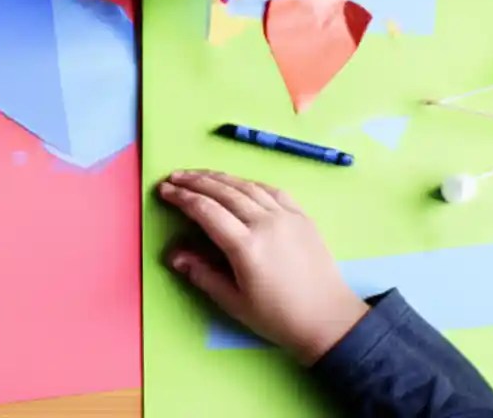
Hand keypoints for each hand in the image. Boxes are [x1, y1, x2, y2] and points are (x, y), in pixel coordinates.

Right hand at [157, 171, 366, 365]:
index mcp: (246, 247)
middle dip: (195, 181)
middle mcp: (266, 224)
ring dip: (219, 177)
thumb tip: (174, 255)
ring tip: (199, 174)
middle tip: (174, 177)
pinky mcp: (301, 217)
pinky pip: (271, 190)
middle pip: (224, 192)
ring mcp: (286, 216)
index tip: (164, 191)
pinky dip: (249, 183)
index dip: (182, 198)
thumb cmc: (278, 317)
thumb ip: (203, 274)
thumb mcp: (234, 302)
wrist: (328, 319)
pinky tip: (238, 183)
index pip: (206, 211)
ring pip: (247, 186)